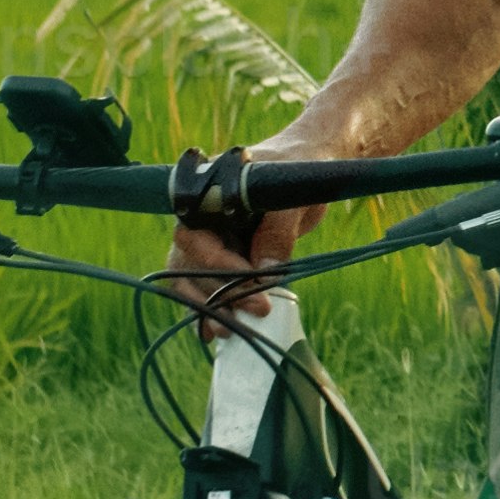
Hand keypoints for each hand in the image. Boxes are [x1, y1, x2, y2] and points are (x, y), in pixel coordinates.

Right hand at [161, 137, 307, 325]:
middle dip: (221, 292)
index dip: (218, 263)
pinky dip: (206, 311)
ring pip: (190, 279)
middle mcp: (199, 218)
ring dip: (209, 307)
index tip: (251, 281)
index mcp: (208, 194)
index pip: (196, 235)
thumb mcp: (296, 193)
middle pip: (190, 263)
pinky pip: (202, 286)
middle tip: (259, 309)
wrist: (309, 165)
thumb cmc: (301, 169)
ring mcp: (208, 239)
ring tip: (231, 331)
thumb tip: (266, 269)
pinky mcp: (222, 258)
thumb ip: (279, 228)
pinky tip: (214, 333)